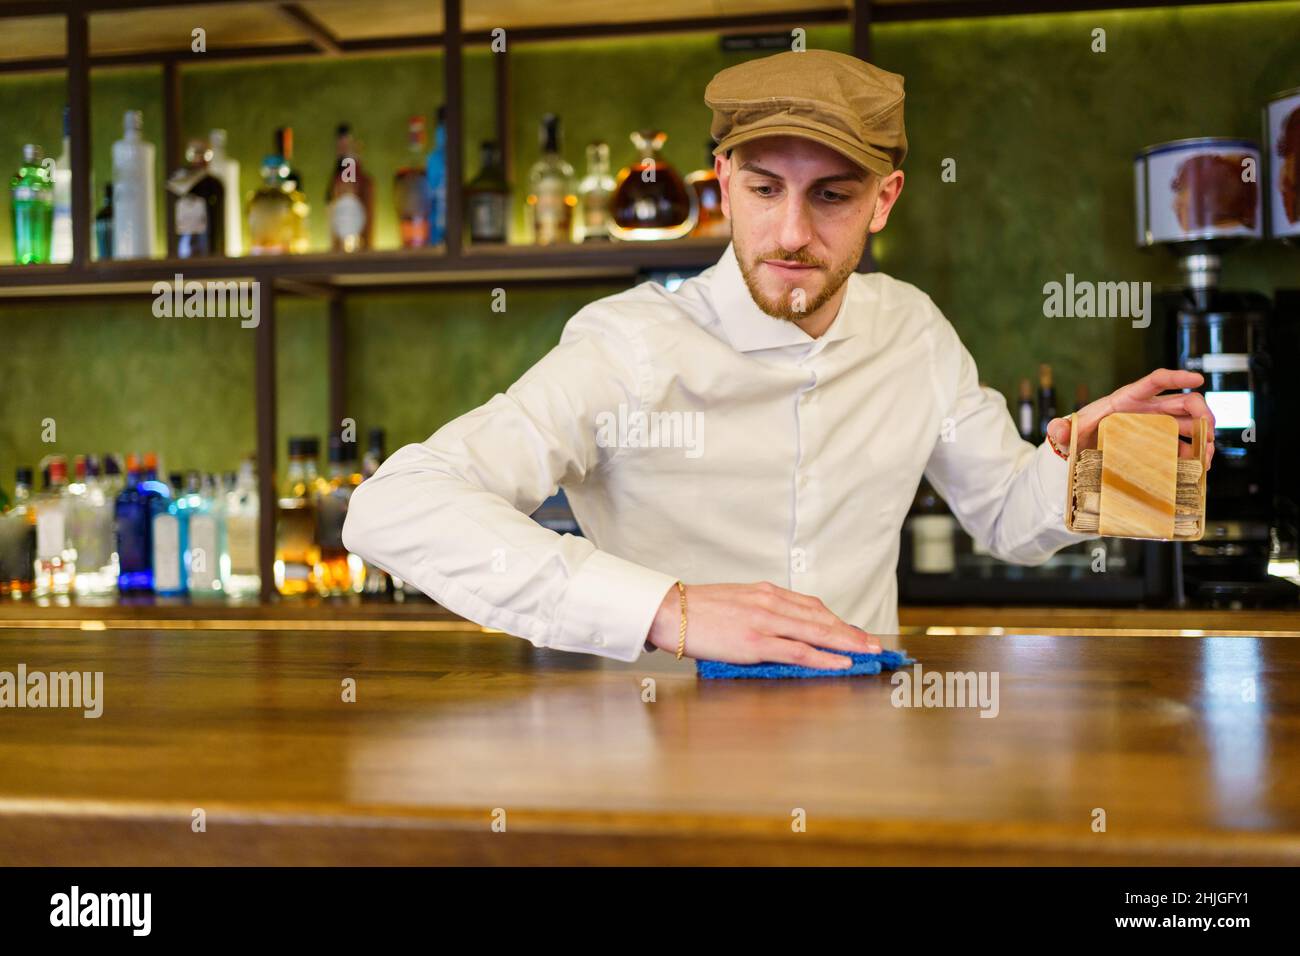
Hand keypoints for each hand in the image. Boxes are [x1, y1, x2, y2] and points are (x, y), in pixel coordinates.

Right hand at [645, 581, 880, 667]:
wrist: (668, 611)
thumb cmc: (695, 611)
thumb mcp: (734, 603)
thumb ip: (759, 613)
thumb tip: (778, 630)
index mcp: (765, 592)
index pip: (811, 606)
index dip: (837, 620)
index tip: (854, 630)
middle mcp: (770, 602)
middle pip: (821, 617)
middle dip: (851, 632)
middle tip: (873, 643)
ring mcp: (765, 621)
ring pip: (817, 632)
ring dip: (846, 644)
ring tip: (866, 653)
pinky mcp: (756, 640)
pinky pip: (798, 650)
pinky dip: (824, 657)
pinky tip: (840, 662)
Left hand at [1045, 368, 1215, 468]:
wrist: (1081, 449)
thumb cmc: (1078, 433)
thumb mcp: (1068, 432)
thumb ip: (1061, 429)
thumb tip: (1055, 427)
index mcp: (1127, 399)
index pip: (1155, 381)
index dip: (1177, 377)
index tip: (1197, 378)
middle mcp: (1146, 409)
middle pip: (1183, 402)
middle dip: (1202, 412)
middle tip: (1209, 431)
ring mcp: (1155, 425)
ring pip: (1188, 423)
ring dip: (1203, 436)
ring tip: (1207, 455)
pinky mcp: (1158, 441)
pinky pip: (1182, 443)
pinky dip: (1193, 452)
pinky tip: (1197, 465)